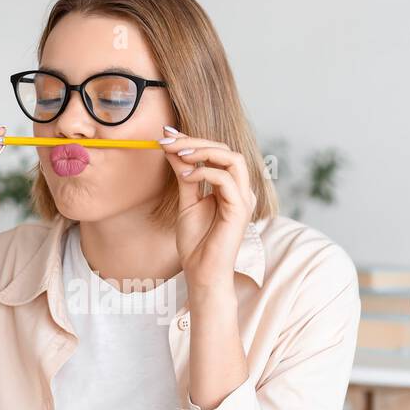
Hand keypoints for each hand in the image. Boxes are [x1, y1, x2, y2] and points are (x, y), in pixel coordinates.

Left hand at [159, 126, 254, 291]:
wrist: (201, 273)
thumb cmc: (196, 243)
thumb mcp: (186, 201)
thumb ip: (183, 175)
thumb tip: (172, 148)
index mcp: (230, 187)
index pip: (217, 152)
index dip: (192, 140)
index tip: (166, 135)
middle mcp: (241, 190)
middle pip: (225, 150)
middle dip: (195, 141)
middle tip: (168, 141)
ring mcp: (243, 199)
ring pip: (232, 158)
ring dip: (202, 151)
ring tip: (178, 154)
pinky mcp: (240, 210)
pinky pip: (225, 179)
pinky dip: (204, 172)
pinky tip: (185, 175)